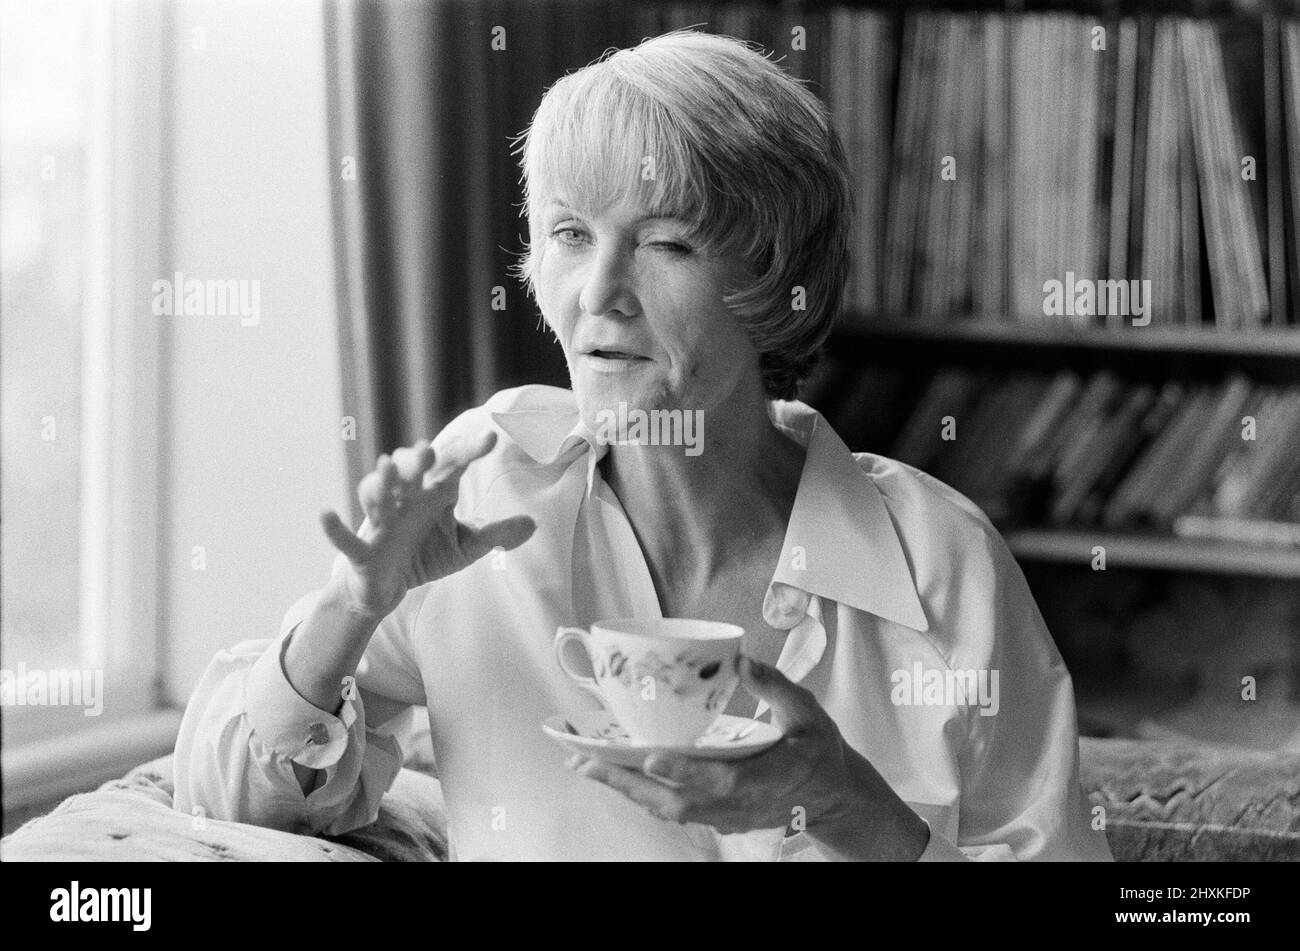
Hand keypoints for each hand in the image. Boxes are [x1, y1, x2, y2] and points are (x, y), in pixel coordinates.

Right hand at [320, 429, 534, 618]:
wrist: (386, 587)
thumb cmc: (425, 555)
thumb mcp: (465, 547)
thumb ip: (495, 535)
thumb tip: (533, 525)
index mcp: (432, 495)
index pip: (451, 467)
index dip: (469, 452)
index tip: (492, 439)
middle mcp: (405, 501)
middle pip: (409, 473)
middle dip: (416, 461)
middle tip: (428, 450)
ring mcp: (381, 523)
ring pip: (377, 497)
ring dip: (380, 483)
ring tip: (387, 468)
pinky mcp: (362, 549)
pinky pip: (346, 538)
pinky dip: (334, 528)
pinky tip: (325, 514)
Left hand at [566, 656, 929, 859]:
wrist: (833, 798)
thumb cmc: (819, 750)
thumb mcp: (808, 712)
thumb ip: (776, 687)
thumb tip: (742, 660)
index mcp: (769, 777)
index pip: (723, 780)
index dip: (686, 772)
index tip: (652, 758)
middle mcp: (741, 804)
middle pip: (680, 803)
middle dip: (632, 784)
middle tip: (589, 762)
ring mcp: (727, 817)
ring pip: (670, 809)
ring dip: (627, 789)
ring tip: (588, 766)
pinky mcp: (718, 818)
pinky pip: (672, 810)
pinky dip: (641, 794)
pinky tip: (614, 775)